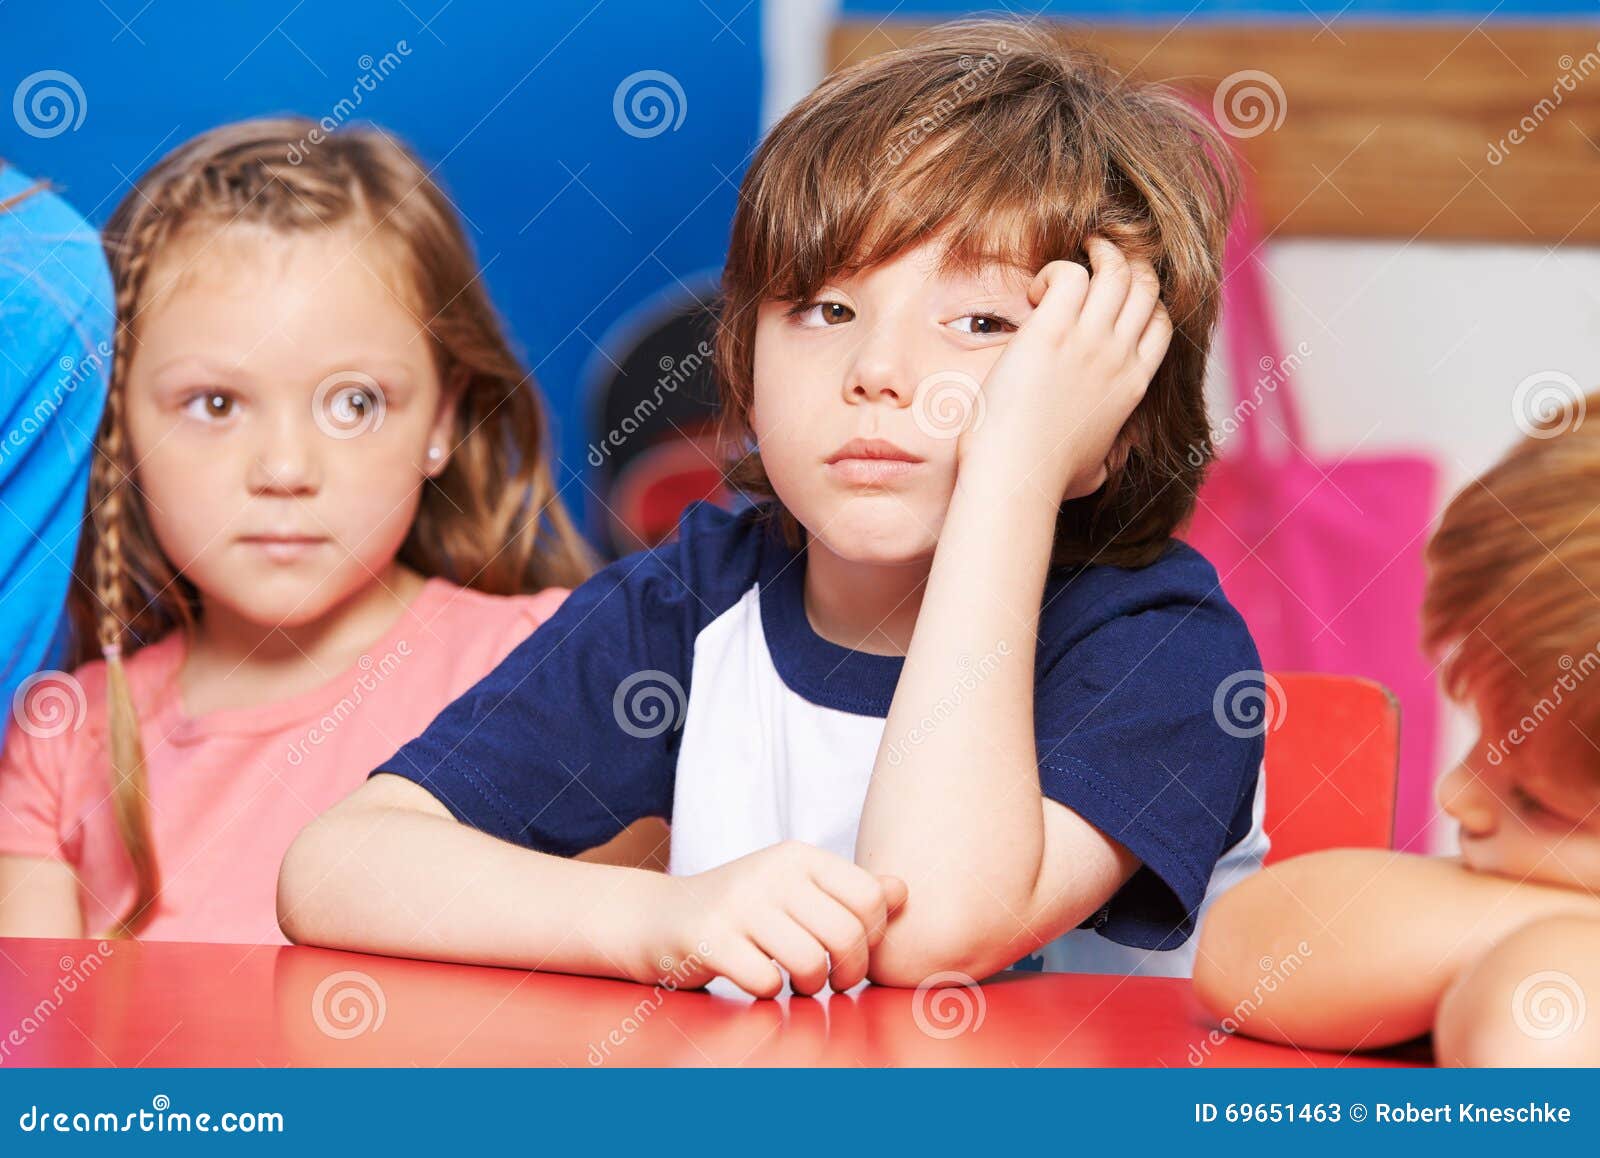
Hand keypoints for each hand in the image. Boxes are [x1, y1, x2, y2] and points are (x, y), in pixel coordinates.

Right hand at [640, 840, 907, 997]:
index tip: (853, 952)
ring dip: (811, 986)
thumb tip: (903, 890)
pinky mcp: (709, 937)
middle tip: (833, 980)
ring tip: (798, 982)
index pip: (870, 896)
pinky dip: (770, 991)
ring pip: (810, 962)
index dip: (873, 936)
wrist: (658, 918)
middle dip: (848, 972)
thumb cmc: (741, 910)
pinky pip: (766, 980)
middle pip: (846, 934)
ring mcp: (738, 903)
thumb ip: (848, 892)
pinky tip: (760, 981)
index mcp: (799, 856)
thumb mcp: (794, 889)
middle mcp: (771, 871)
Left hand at [962, 236, 1170, 502]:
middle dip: (1127, 262)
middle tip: (1099, 257)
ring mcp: (1089, 342)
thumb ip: (1109, 457)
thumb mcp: (1094, 470)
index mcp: (1133, 384)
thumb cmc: (1047, 479)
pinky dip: (1056, 271)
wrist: (1017, 477)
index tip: (1114, 295)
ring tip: (1077, 252)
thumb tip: (1110, 463)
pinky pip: (1070, 275)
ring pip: (1116, 270)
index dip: (1143, 299)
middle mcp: (1119, 357)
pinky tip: (1036, 291)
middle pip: (1145, 286)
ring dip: (1098, 252)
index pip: (1159, 322)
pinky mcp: (1051, 332)